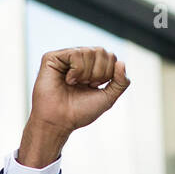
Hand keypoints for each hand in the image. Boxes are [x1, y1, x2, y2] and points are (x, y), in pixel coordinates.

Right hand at [18, 47, 129, 165]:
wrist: (59, 122)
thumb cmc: (80, 111)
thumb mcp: (107, 98)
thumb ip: (120, 82)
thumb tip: (122, 62)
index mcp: (92, 66)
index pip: (111, 56)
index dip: (107, 74)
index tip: (94, 87)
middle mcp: (79, 58)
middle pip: (101, 51)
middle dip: (98, 73)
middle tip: (86, 85)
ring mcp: (66, 57)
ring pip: (89, 52)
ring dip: (86, 73)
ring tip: (75, 84)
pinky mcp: (52, 58)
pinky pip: (75, 53)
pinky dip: (76, 70)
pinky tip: (68, 80)